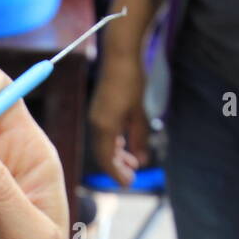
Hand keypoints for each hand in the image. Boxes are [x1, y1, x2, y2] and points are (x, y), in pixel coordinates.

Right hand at [89, 53, 150, 184]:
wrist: (120, 54)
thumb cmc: (132, 80)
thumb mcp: (140, 112)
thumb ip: (140, 138)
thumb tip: (141, 161)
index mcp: (105, 126)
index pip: (107, 159)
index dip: (117, 174)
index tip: (129, 183)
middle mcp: (97, 124)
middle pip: (103, 155)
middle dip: (117, 168)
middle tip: (132, 177)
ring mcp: (96, 117)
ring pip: (103, 145)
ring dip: (116, 156)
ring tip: (132, 162)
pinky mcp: (99, 110)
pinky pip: (103, 134)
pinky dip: (113, 143)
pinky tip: (124, 144)